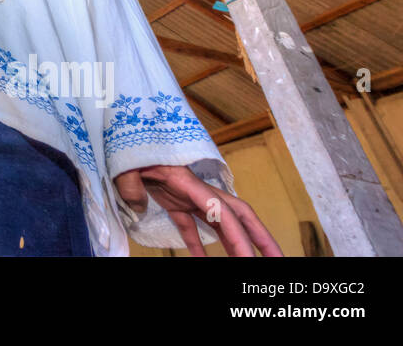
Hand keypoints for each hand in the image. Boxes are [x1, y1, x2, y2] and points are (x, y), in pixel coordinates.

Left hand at [114, 164, 282, 256]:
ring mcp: (189, 198)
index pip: (223, 213)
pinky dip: (199, 246)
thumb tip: (138, 204)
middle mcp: (198, 192)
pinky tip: (202, 263)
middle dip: (261, 238)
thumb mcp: (125, 164)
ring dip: (238, 245)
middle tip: (278, 262)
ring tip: (250, 267)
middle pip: (240, 216)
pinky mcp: (176, 202)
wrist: (125, 136)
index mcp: (190, 183)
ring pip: (223, 224)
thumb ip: (131, 185)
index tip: (247, 260)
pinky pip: (193, 228)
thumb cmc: (127, 148)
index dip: (239, 237)